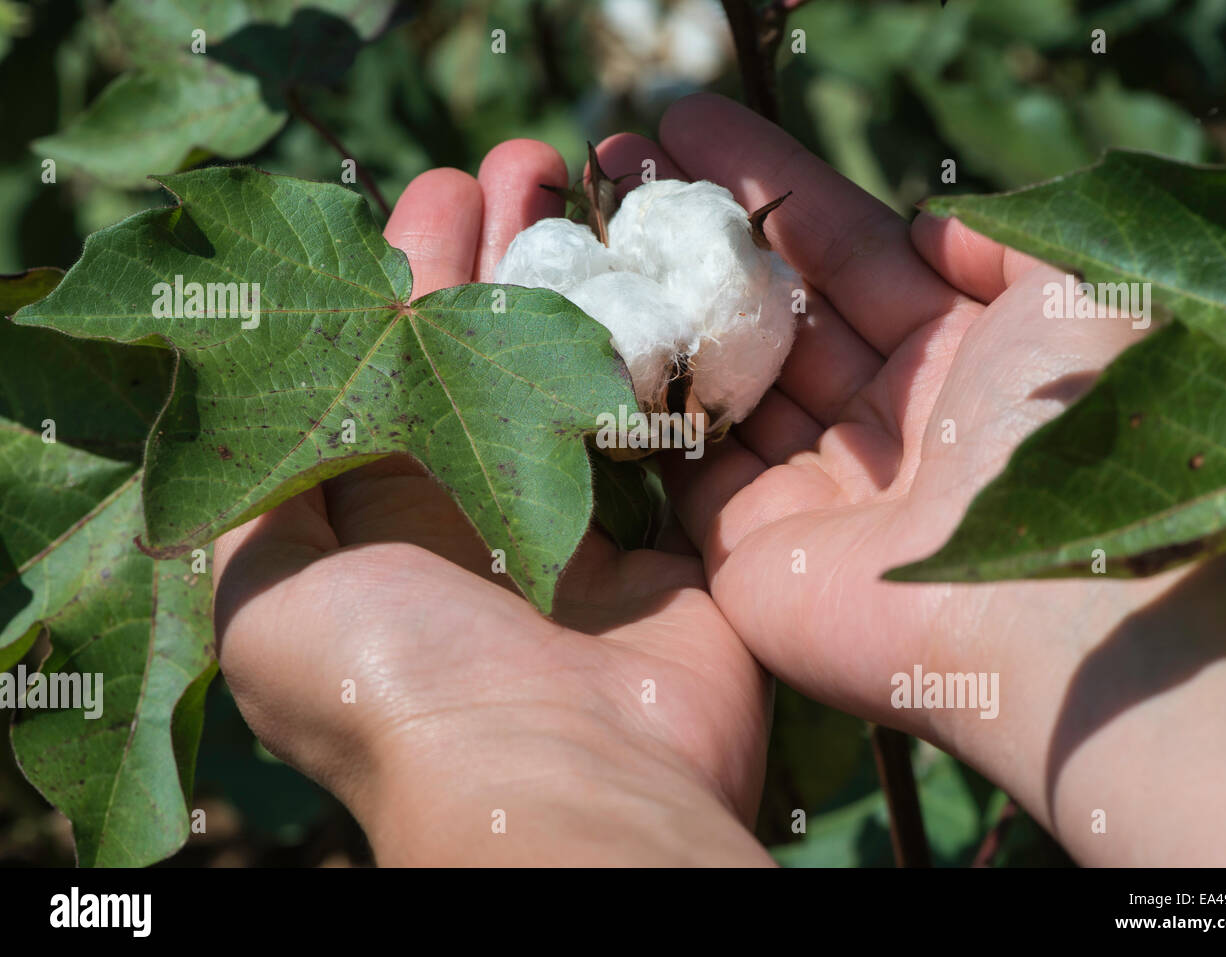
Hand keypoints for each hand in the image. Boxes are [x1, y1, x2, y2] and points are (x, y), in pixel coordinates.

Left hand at [211, 143, 771, 865]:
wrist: (560, 779)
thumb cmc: (395, 681)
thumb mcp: (261, 588)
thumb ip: (247, 489)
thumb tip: (236, 402)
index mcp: (386, 519)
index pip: (396, 361)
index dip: (410, 272)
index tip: (436, 190)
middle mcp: (480, 515)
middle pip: (491, 351)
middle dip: (505, 251)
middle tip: (525, 162)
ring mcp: (582, 528)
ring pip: (581, 371)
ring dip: (584, 274)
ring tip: (588, 180)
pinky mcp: (673, 543)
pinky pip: (670, 429)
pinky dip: (668, 351)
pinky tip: (668, 270)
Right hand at [619, 94, 1225, 864]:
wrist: (1040, 609)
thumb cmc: (1064, 436)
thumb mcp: (1074, 296)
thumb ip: (1009, 239)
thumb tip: (931, 224)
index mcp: (950, 356)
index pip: (840, 247)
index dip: (767, 182)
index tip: (688, 123)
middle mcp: (876, 421)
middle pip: (769, 306)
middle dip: (693, 233)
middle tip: (613, 165)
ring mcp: (810, 486)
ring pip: (718, 375)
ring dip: (653, 303)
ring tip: (579, 229)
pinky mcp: (750, 547)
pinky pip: (682, 461)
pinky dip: (639, 400)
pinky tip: (586, 324)